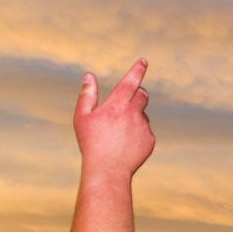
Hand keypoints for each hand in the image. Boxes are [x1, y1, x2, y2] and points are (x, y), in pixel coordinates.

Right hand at [72, 59, 155, 176]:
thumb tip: (89, 75)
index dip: (137, 70)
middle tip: (126, 102)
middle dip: (138, 93)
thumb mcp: (82, 117)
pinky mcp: (150, 140)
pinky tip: (125, 145)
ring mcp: (144, 127)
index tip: (144, 61)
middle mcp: (134, 113)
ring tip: (117, 133)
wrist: (108, 170)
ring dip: (133, 117)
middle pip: (143, 94)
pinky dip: (137, 134)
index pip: (131, 81)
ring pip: (142, 115)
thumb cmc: (91, 142)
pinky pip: (146, 131)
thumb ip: (87, 94)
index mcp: (117, 105)